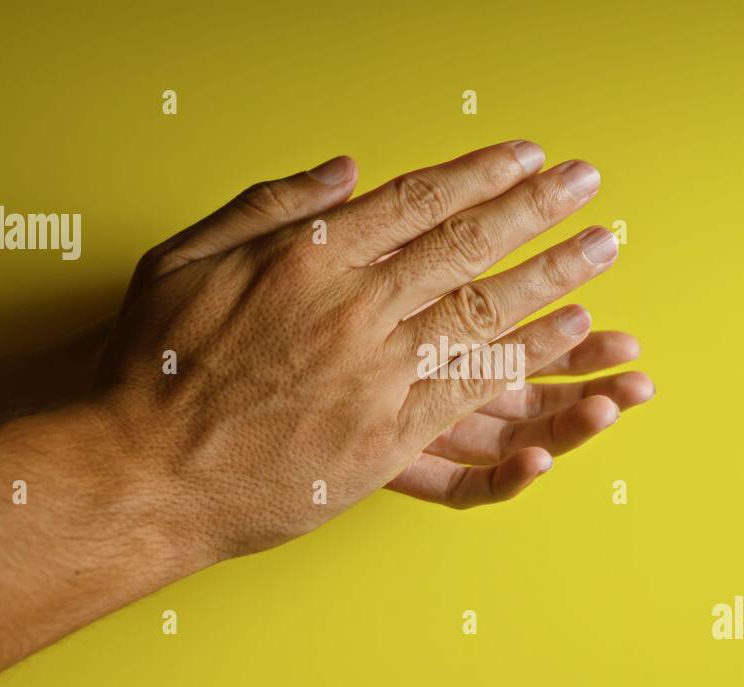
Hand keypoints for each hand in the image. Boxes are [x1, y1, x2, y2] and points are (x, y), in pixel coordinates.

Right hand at [93, 142, 652, 559]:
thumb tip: (347, 169)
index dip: (478, 175)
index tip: (524, 157)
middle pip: (465, 245)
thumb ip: (268, 205)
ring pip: (484, 311)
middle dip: (535, 210)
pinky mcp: (388, 434)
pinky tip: (568, 328)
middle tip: (586, 183)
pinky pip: (474, 385)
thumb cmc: (151, 367)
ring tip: (601, 246)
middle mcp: (354, 305)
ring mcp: (376, 371)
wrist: (142, 471)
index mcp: (308, 256)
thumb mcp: (183, 258)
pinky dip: (526, 354)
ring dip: (553, 275)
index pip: (415, 201)